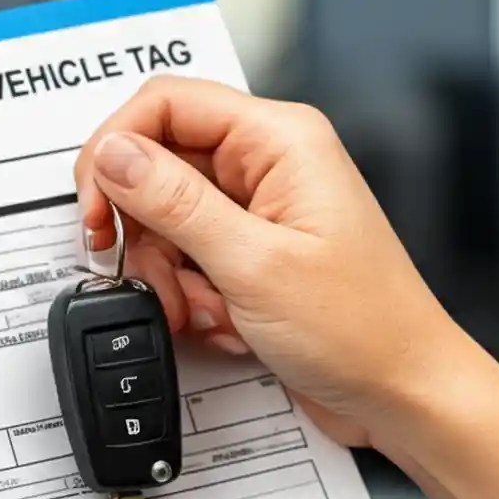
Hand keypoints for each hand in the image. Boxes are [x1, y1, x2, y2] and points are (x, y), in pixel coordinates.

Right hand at [74, 75, 460, 448]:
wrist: (402, 396)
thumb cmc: (362, 330)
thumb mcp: (252, 264)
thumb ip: (173, 202)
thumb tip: (113, 153)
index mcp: (279, 140)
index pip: (166, 103)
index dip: (115, 149)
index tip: (95, 207)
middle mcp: (267, 163)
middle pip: (156, 162)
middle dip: (140, 225)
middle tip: (134, 265)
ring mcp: (256, 208)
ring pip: (163, 215)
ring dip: (164, 269)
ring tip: (196, 307)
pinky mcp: (249, 249)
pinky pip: (184, 254)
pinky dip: (184, 291)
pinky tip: (217, 318)